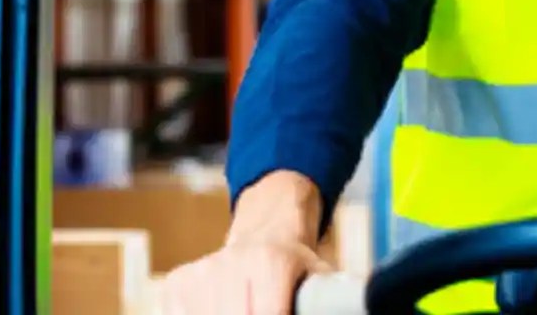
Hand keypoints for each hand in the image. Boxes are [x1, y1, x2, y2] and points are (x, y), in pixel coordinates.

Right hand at [160, 237, 333, 314]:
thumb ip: (329, 298)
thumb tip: (358, 301)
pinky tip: (222, 309)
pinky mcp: (178, 282)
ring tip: (247, 306)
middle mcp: (232, 263)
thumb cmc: (298, 267)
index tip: (284, 313)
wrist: (265, 230)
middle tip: (270, 309)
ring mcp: (201, 273)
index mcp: (271, 264)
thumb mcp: (321, 280)